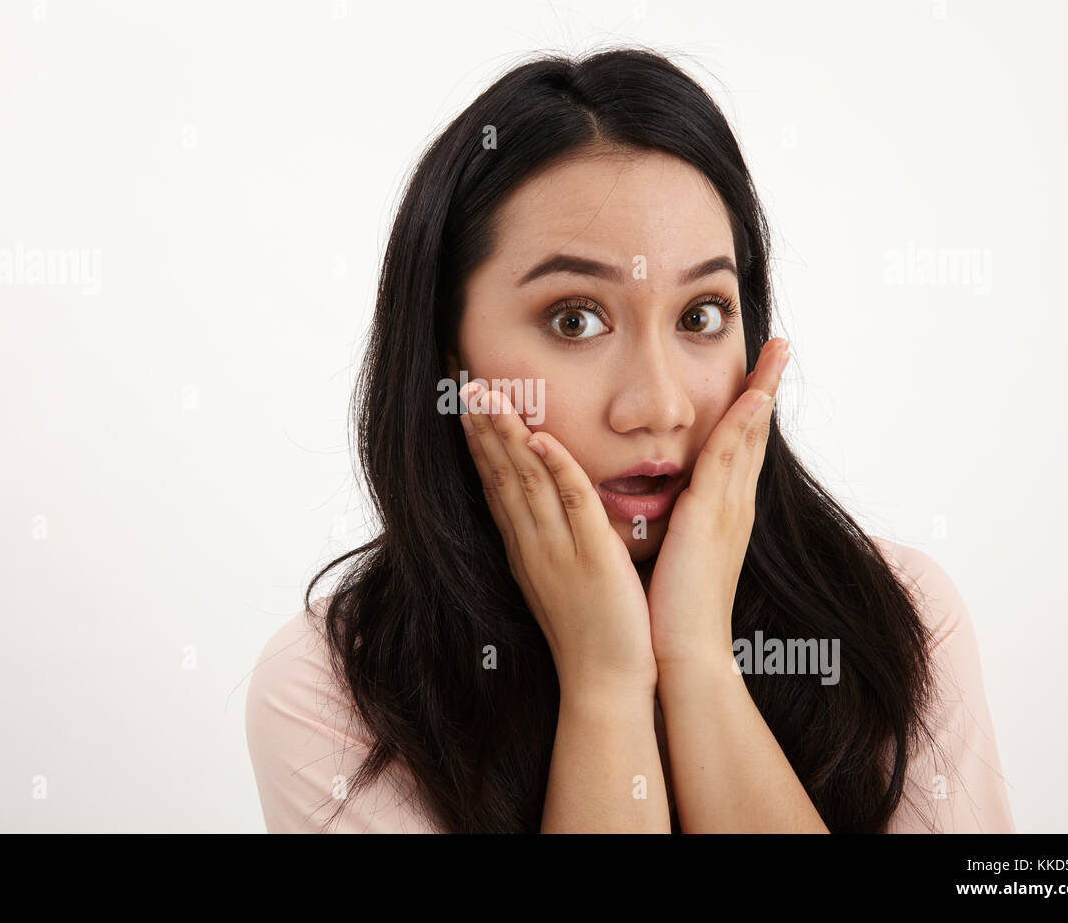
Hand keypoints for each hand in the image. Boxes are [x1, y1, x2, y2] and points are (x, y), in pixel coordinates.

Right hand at [459, 381, 657, 693]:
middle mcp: (531, 544)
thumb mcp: (563, 579)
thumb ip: (556, 541)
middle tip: (463, 382)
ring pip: (524, 481)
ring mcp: (556, 550)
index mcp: (526, 548)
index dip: (480, 440)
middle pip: (498, 474)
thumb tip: (551, 511)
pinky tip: (542, 438)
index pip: (495, 483)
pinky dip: (555, 469)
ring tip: (488, 394)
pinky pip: (570, 505)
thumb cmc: (593, 634)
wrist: (605, 685)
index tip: (466, 403)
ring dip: (506, 435)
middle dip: (481, 425)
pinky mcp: (591, 558)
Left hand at [646, 338, 791, 667]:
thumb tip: (661, 503)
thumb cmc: (671, 609)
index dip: (747, 408)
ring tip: (774, 351)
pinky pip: (729, 459)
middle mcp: (733, 505)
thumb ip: (674, 524)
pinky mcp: (714, 518)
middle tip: (781, 345)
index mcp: (721, 512)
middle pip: (753, 432)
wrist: (684, 653)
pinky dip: (741, 424)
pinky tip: (751, 395)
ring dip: (761, 390)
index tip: (756, 372)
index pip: (737, 447)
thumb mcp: (674, 552)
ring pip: (747, 435)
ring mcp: (729, 509)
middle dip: (766, 386)